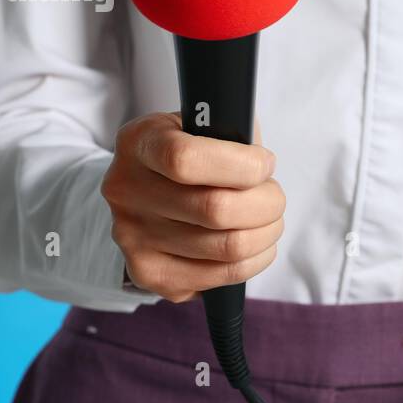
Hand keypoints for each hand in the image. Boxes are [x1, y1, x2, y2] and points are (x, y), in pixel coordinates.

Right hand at [101, 111, 284, 301]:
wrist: (148, 194)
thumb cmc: (193, 154)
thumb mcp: (205, 126)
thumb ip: (233, 133)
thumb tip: (263, 164)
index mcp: (139, 143)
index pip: (185, 159)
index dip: (241, 165)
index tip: (265, 165)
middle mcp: (126, 190)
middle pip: (215, 210)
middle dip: (267, 204)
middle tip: (275, 199)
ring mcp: (132, 237)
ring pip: (227, 247)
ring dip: (266, 234)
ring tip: (270, 221)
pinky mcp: (148, 273)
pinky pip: (222, 276)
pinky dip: (255, 260)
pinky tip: (256, 246)